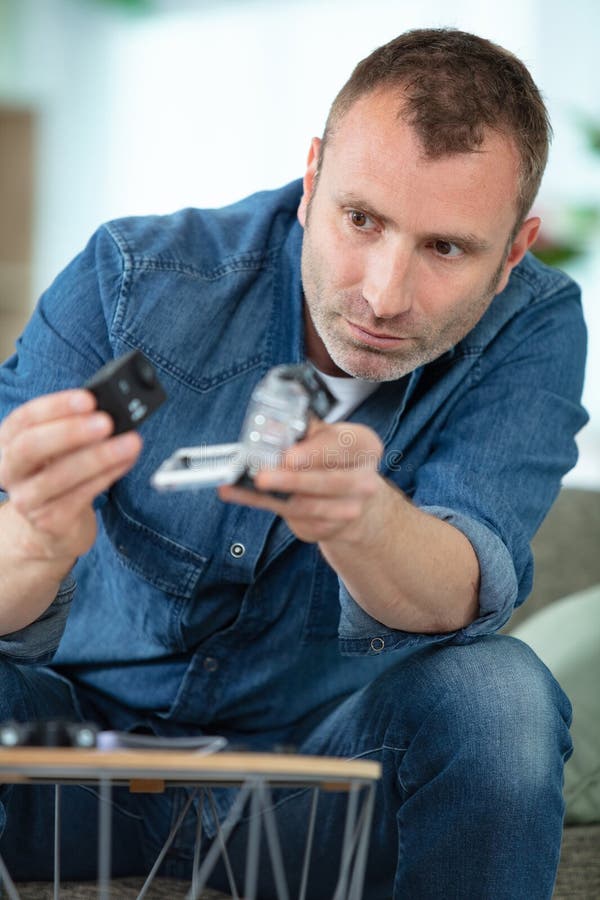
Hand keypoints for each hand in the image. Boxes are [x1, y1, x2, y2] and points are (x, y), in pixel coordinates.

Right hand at [0, 389, 141, 565]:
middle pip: (31, 447)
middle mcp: (9, 470)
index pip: (24, 418)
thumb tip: (112, 409)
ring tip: (130, 443)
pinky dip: (107, 475)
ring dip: (99, 456)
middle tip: (106, 422)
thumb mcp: (58, 447)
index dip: (56, 406)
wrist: (52, 526)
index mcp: (8, 442)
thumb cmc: (59, 473)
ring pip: (60, 475)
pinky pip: (80, 495)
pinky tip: (125, 462)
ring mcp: (27, 499)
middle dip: (71, 432)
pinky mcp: (49, 521)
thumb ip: (76, 426)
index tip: (89, 399)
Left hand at [218, 419, 383, 543]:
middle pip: (328, 481)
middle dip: (291, 480)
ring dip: (273, 496)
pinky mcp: (329, 528)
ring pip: (309, 504)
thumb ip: (300, 429)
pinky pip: (294, 518)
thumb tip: (272, 428)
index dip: (315, 452)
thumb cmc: (331, 458)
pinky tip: (242, 494)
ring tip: (245, 486)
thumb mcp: (322, 435)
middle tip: (262, 477)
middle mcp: (364, 480)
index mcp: (364, 447)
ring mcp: (350, 509)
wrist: (349, 498)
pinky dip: (265, 504)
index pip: (342, 446)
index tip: (289, 457)